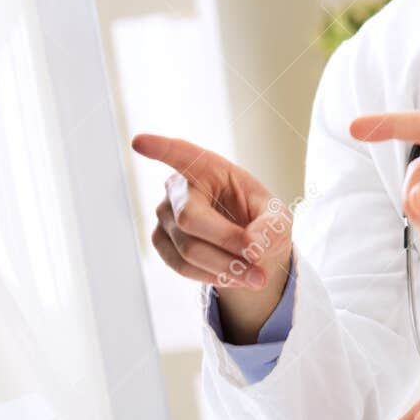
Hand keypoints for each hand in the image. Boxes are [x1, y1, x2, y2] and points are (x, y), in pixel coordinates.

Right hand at [131, 133, 292, 343]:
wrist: (250, 247)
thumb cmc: (262, 221)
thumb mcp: (279, 217)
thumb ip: (272, 227)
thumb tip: (252, 246)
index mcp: (209, 168)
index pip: (182, 154)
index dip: (161, 149)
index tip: (140, 142)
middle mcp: (179, 188)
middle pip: (190, 218)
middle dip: (227, 242)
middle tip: (258, 257)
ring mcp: (164, 215)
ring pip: (188, 248)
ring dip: (226, 267)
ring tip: (257, 277)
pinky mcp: (160, 241)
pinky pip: (181, 265)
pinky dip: (212, 275)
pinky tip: (234, 276)